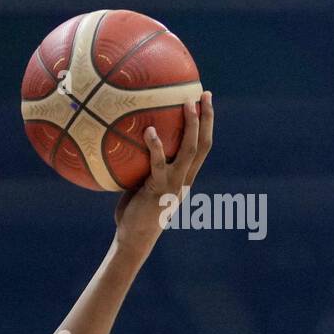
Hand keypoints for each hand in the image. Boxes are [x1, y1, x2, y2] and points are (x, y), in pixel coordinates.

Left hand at [114, 90, 214, 259]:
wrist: (134, 239)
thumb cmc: (134, 213)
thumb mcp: (141, 186)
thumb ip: (142, 167)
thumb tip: (127, 144)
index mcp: (185, 178)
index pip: (202, 148)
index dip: (207, 126)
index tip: (205, 103)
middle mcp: (185, 180)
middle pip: (204, 144)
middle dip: (207, 118)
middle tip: (205, 94)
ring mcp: (174, 184)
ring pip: (189, 150)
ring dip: (191, 126)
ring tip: (187, 103)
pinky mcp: (159, 189)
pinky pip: (158, 164)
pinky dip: (156, 147)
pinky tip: (149, 131)